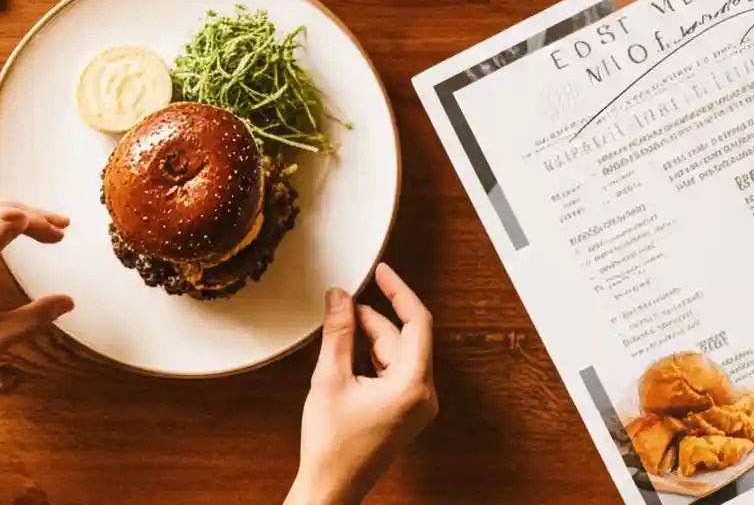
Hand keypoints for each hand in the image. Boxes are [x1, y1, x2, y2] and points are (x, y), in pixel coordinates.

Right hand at [286, 263, 437, 504]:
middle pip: (404, 338)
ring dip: (371, 337)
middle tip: (342, 301)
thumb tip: (339, 296)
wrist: (331, 486)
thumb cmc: (332, 443)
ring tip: (339, 326)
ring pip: (397, 354)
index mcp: (413, 385)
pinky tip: (347, 352)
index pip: (417, 322)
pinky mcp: (404, 411)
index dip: (399, 291)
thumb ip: (338, 332)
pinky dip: (372, 357)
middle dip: (374, 317)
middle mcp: (423, 394)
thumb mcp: (330, 378)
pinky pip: (394, 371)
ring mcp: (416, 404)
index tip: (382, 271)